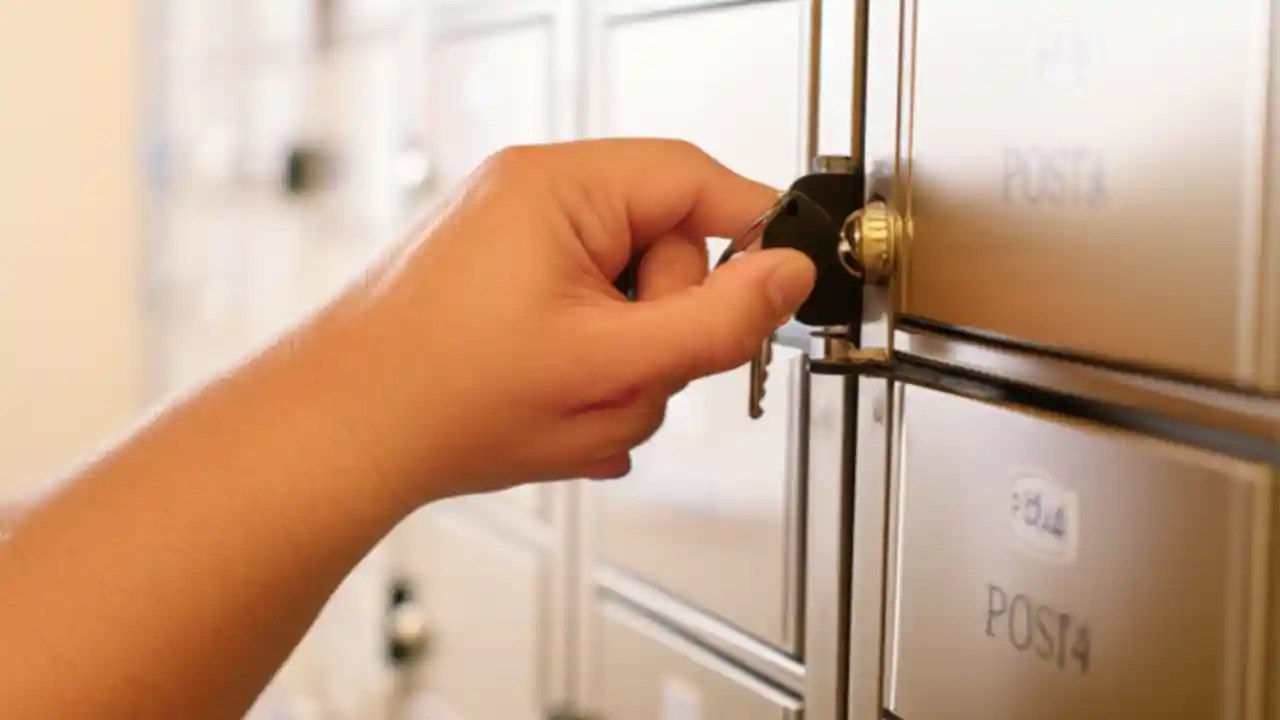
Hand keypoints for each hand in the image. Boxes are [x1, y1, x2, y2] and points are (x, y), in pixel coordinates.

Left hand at [309, 139, 815, 501]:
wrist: (338, 437)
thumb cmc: (437, 396)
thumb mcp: (609, 368)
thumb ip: (715, 323)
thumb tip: (785, 278)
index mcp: (559, 187)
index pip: (694, 180)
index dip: (748, 237)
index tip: (774, 289)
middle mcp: (533, 198)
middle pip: (666, 249)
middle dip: (663, 329)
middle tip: (627, 379)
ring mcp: (516, 243)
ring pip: (628, 297)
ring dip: (622, 365)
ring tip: (572, 406)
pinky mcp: (506, 286)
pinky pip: (587, 319)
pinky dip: (587, 369)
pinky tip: (553, 406)